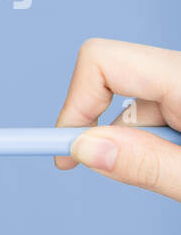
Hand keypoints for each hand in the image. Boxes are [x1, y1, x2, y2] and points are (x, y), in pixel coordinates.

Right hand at [55, 38, 180, 199]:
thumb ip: (147, 164)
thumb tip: (85, 149)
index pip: (103, 62)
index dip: (75, 103)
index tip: (65, 149)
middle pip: (116, 84)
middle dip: (109, 130)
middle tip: (113, 171)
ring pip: (137, 103)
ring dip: (139, 141)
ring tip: (175, 172)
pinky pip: (158, 110)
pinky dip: (155, 140)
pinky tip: (178, 162)